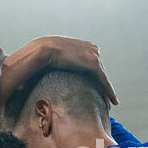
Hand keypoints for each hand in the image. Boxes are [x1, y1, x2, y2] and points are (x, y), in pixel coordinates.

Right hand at [0, 36, 116, 105]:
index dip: (92, 74)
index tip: (94, 84)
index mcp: (79, 45)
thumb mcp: (45, 56)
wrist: (41, 49)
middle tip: (105, 96)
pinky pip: (104, 81)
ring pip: (103, 77)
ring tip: (110, 102)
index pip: (89, 61)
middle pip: (99, 69)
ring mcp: (92, 56)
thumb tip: (33, 76)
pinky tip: (113, 102)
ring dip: (106, 89)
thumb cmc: (38, 54)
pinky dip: (109, 91)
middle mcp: (89, 49)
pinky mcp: (93, 64)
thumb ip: (47, 63)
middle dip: (101, 82)